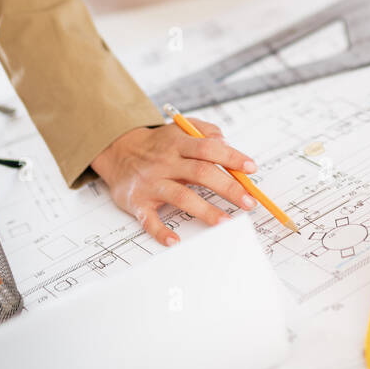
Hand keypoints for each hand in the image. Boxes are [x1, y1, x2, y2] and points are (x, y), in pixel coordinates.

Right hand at [91, 118, 258, 245]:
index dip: (232, 158)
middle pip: (201, 173)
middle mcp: (165, 163)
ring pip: (181, 197)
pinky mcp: (138, 203)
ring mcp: (151, 183)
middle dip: (228, 188)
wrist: (118, 151)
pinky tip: (175, 240)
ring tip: (225, 222)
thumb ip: (204, 131)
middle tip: (248, 202)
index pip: (209, 148)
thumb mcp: (179, 128)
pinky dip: (160, 231)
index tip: (251, 169)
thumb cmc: (158, 144)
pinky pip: (149, 220)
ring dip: (205, 210)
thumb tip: (225, 142)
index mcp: (178, 144)